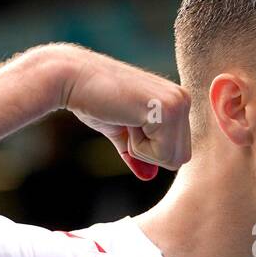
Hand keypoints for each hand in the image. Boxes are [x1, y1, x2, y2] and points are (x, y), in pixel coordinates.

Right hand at [53, 45, 191, 179]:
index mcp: (176, 102)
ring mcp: (178, 103)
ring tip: (126, 119)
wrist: (71, 80)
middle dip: (148, 152)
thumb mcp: (120, 131)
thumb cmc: (92, 101)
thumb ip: (137, 153)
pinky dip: (138, 146)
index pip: (177, 152)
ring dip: (142, 148)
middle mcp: (183, 99)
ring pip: (172, 159)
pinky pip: (161, 154)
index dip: (149, 150)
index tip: (128, 122)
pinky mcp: (168, 110)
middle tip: (126, 122)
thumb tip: (149, 176)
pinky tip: (126, 119)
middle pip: (180, 158)